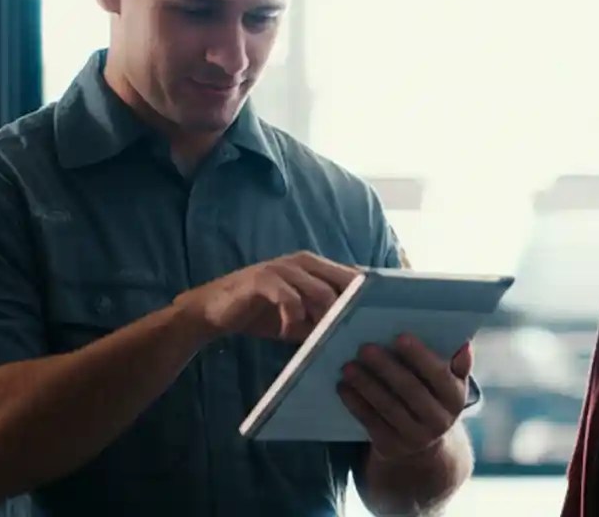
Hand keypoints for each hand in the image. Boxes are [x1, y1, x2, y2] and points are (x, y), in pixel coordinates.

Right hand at [173, 251, 359, 342]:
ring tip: (318, 338)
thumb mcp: (300, 319)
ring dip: (324, 319)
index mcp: (316, 267)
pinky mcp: (264, 278)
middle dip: (352, 309)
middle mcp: (304, 261)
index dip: (371, 294)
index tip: (383, 317)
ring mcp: (283, 267)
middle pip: (344, 281)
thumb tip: (356, 337)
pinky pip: (290, 299)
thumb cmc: (262, 314)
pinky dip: (294, 319)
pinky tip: (288, 332)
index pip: (354, 275)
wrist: (215, 310)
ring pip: (320, 291)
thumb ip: (324, 321)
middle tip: (352, 335)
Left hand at [338, 334, 473, 461]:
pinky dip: (355, 403)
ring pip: (387, 407)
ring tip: (349, 365)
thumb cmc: (433, 399)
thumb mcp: (450, 385)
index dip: (419, 356)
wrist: (424, 448)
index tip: (399, 336)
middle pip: (409, 390)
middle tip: (365, 348)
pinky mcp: (391, 447)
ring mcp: (415, 438)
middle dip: (386, 368)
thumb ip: (458, 364)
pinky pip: (370, 422)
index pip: (438, 375)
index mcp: (455, 399)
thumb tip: (464, 344)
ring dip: (366, 384)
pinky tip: (343, 386)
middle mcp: (439, 421)